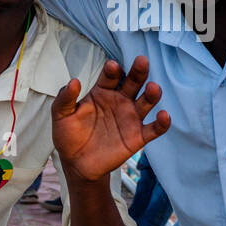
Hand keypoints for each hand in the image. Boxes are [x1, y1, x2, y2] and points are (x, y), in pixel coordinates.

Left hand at [52, 56, 169, 182]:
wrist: (77, 164)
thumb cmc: (68, 136)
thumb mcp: (61, 116)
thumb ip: (65, 99)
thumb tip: (73, 81)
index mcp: (102, 92)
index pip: (111, 76)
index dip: (113, 70)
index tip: (112, 66)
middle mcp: (120, 101)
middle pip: (133, 82)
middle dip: (138, 72)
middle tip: (141, 61)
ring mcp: (130, 118)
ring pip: (146, 101)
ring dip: (152, 94)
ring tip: (153, 88)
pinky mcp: (138, 136)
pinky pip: (154, 128)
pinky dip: (162, 123)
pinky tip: (164, 116)